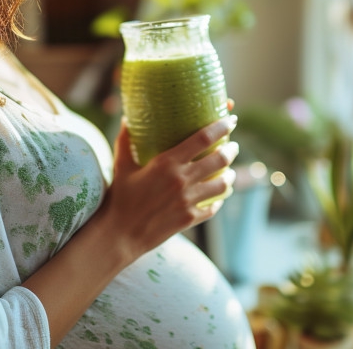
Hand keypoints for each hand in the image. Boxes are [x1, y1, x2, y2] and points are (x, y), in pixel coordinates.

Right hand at [96, 114, 238, 259]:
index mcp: (167, 163)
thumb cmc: (119, 197)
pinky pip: (213, 207)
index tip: (231, 120)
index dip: (221, 127)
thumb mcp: (121, 166)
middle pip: (220, 159)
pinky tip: (218, 197)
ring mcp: (188, 201)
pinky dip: (219, 200)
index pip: (202, 138)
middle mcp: (181, 180)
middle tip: (232, 146)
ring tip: (230, 172)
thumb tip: (127, 119)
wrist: (121, 234)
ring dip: (230, 176)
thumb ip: (125, 141)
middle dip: (231, 150)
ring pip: (222, 184)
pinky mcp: (190, 218)